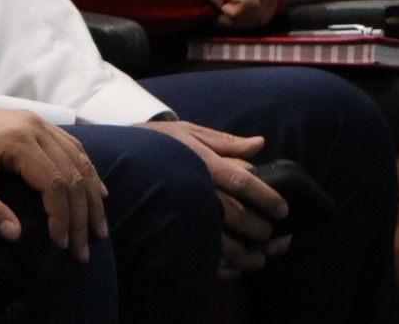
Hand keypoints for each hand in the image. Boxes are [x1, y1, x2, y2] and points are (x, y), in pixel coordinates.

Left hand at [0, 97, 107, 262]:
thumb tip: (16, 234)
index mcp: (15, 140)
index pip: (54, 183)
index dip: (63, 218)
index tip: (62, 245)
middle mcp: (32, 125)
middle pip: (72, 173)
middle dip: (82, 215)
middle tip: (84, 250)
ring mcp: (34, 121)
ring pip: (77, 159)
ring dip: (90, 195)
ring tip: (97, 229)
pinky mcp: (30, 123)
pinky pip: (69, 146)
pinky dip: (85, 170)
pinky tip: (94, 191)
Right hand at [135, 122, 289, 275]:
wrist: (115, 157)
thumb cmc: (156, 142)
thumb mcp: (188, 132)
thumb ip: (225, 141)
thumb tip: (260, 144)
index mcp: (201, 162)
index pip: (243, 181)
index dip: (267, 197)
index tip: (283, 210)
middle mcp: (194, 188)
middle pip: (236, 214)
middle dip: (260, 228)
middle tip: (272, 234)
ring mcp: (181, 211)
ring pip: (222, 241)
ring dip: (246, 253)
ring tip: (259, 257)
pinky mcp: (169, 229)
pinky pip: (199, 253)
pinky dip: (221, 265)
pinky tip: (233, 265)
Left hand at [192, 0, 282, 27]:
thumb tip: (217, 4)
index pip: (245, 7)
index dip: (230, 16)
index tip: (218, 9)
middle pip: (254, 19)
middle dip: (234, 23)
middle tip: (221, 13)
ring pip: (262, 19)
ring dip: (245, 21)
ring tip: (231, 11)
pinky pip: (268, 12)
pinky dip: (255, 16)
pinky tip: (242, 8)